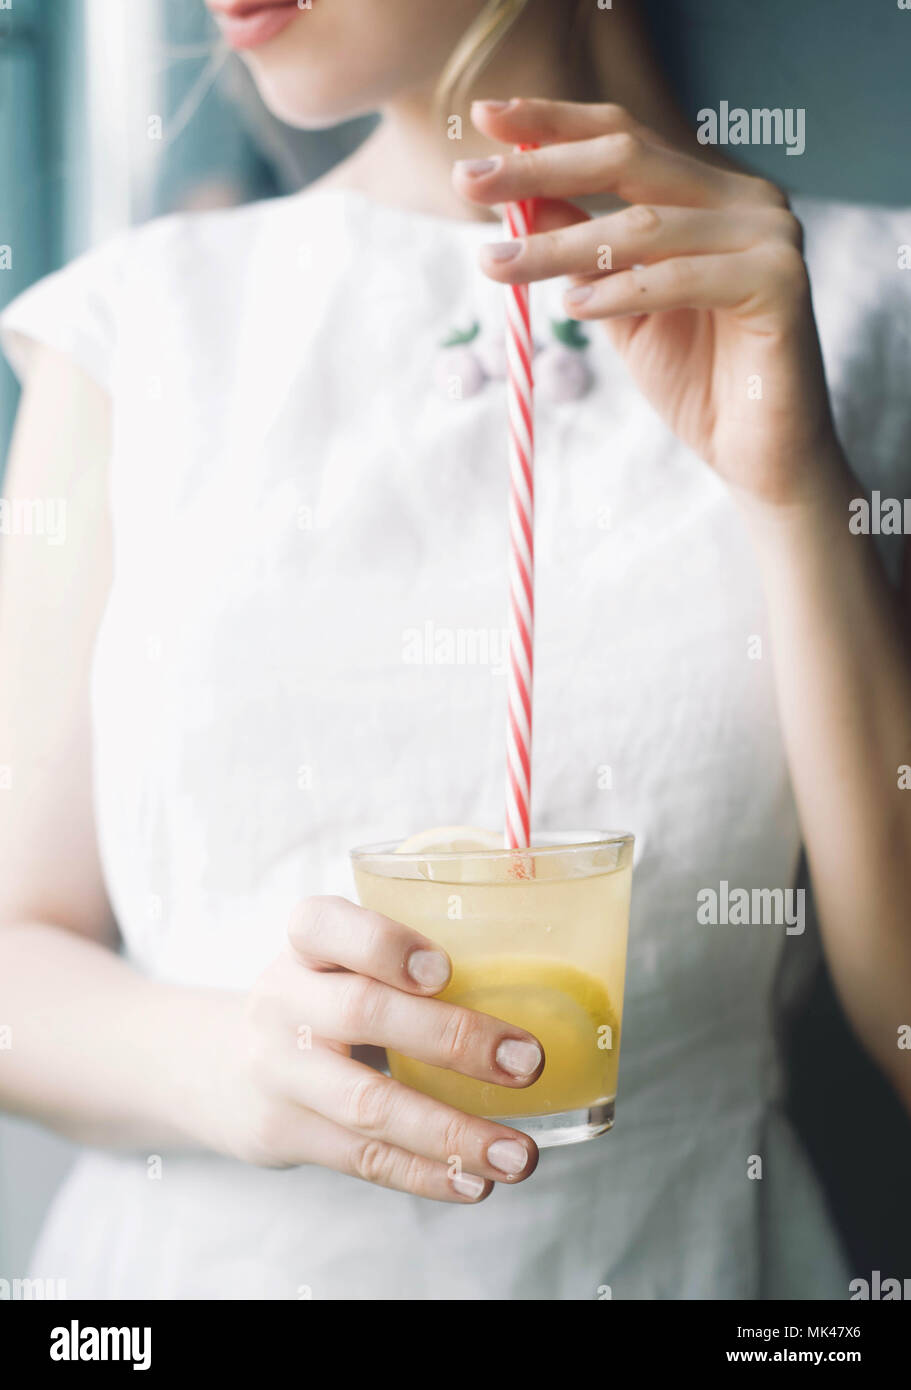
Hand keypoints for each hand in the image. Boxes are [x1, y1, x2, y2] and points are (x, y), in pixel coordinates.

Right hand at [213, 897, 541, 1202]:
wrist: (216, 1066)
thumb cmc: (318, 999)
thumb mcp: (336, 962)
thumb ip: (405, 964)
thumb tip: (540, 985)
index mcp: (304, 944)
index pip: (324, 924)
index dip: (383, 944)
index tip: (444, 969)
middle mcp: (282, 1000)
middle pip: (362, 1014)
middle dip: (452, 1039)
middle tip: (528, 1061)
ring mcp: (278, 1071)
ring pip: (368, 1103)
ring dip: (452, 1133)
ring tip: (519, 1155)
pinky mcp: (283, 1133)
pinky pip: (362, 1158)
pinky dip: (425, 1174)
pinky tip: (476, 1183)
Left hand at [456, 98, 841, 508]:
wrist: (758, 455)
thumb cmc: (695, 381)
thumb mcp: (618, 307)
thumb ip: (583, 251)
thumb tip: (520, 198)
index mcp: (710, 192)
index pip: (624, 136)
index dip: (552, 123)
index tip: (483, 116)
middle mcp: (747, 199)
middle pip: (628, 158)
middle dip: (540, 166)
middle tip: (466, 180)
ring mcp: (771, 235)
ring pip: (645, 225)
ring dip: (560, 244)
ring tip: (497, 265)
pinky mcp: (781, 282)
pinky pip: (681, 278)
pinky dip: (621, 291)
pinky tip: (572, 306)